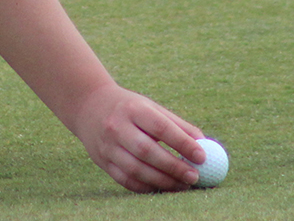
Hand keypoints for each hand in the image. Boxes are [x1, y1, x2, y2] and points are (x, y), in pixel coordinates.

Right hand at [68, 81, 207, 192]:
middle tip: (194, 176)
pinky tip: (162, 187)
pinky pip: (126, 180)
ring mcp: (107, 146)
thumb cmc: (129, 108)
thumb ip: (177, 125)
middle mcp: (117, 127)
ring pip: (136, 170)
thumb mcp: (150, 107)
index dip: (183, 143)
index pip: (161, 127)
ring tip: (182, 185)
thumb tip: (205, 144)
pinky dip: (146, 187)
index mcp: (133, 109)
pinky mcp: (102, 161)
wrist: (88, 106)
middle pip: (147, 151)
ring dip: (162, 181)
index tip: (202, 156)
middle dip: (173, 166)